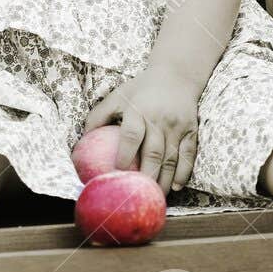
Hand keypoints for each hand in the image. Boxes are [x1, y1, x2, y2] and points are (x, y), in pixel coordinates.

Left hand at [83, 65, 205, 193]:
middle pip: (153, 152)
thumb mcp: (117, 96)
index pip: (131, 135)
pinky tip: (175, 186)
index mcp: (137, 109)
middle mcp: (158, 118)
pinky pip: (188, 154)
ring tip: (155, 196)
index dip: (125, 154)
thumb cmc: (140, 89)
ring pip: (170, 158)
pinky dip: (183, 172)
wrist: (176, 75)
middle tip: (138, 194)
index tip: (118, 173)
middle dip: (146, 176)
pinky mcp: (191, 130)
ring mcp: (176, 125)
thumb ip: (98, 116)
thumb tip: (81, 141)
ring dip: (164, 180)